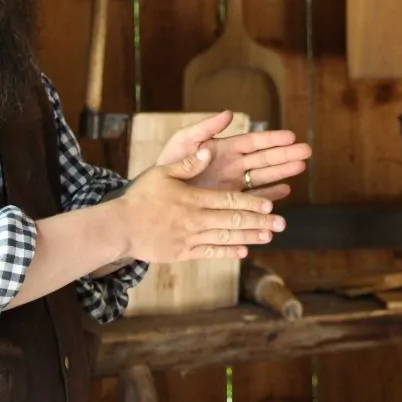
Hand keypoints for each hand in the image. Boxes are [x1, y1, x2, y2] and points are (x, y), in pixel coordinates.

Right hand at [115, 147, 284, 262]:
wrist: (119, 227)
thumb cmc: (140, 197)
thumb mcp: (162, 172)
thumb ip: (188, 162)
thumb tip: (209, 148)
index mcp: (193, 198)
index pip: (229, 200)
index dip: (252, 203)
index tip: (271, 204)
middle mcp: (195, 220)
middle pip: (233, 222)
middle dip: (260, 222)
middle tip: (282, 223)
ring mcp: (190, 238)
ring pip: (226, 239)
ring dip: (250, 237)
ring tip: (269, 236)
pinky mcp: (183, 253)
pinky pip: (210, 253)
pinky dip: (228, 252)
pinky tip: (243, 251)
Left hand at [154, 111, 311, 201]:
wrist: (158, 193)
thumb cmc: (168, 163)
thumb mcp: (183, 141)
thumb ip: (204, 128)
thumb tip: (228, 113)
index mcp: (224, 148)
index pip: (253, 142)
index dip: (272, 139)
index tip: (291, 136)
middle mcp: (232, 165)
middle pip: (264, 159)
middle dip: (285, 155)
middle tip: (307, 151)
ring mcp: (233, 184)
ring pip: (263, 177)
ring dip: (283, 172)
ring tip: (301, 167)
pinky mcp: (230, 201)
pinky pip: (253, 198)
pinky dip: (269, 195)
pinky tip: (285, 191)